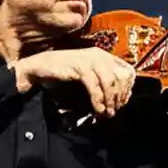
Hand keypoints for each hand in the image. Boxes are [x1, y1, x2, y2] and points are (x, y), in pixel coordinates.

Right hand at [11, 47, 136, 117]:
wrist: (40, 67)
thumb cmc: (64, 73)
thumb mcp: (88, 75)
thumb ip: (103, 82)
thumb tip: (121, 97)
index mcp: (104, 55)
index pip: (128, 70)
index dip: (128, 88)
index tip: (122, 102)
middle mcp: (99, 54)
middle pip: (122, 76)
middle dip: (120, 97)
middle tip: (114, 111)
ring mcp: (89, 59)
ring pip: (111, 81)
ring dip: (111, 101)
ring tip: (107, 113)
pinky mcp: (80, 66)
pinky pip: (95, 87)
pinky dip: (98, 101)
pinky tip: (97, 110)